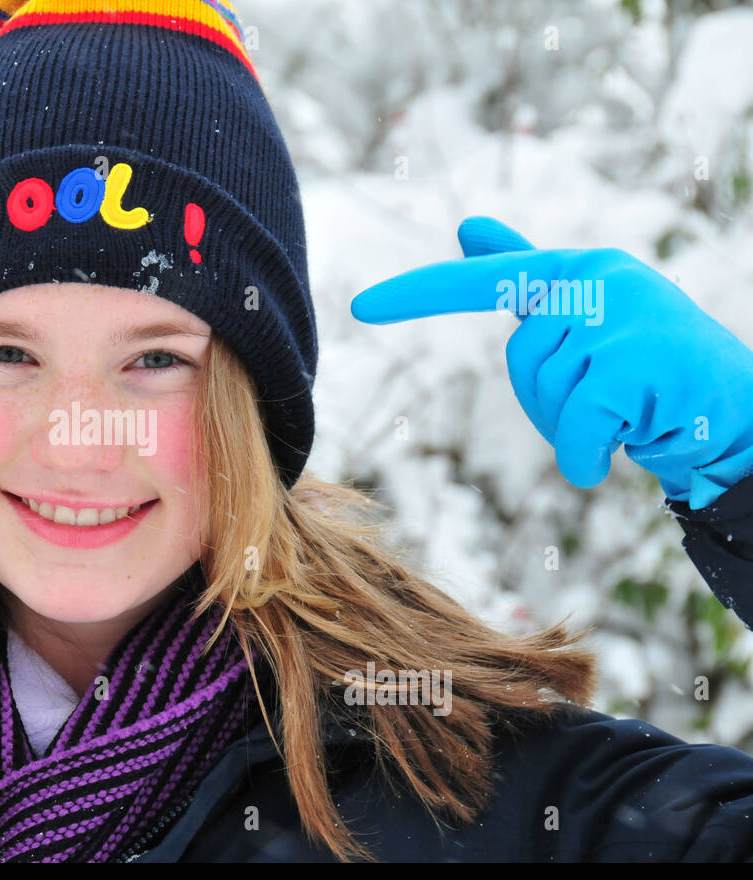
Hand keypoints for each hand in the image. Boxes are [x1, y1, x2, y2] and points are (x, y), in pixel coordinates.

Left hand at [349, 216, 752, 508]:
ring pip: (547, 396)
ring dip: (577, 428)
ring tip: (631, 413)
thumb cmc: (654, 367)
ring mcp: (623, 320)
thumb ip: (526, 277)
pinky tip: (626, 448)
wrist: (736, 416)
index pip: (488, 281)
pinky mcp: (633, 369)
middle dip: (553, 398)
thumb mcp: (590, 315)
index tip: (359, 305)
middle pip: (521, 360)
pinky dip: (588, 457)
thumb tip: (467, 228)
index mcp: (581, 269)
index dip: (420, 295)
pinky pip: (575, 431)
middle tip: (609, 400)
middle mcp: (602, 279)